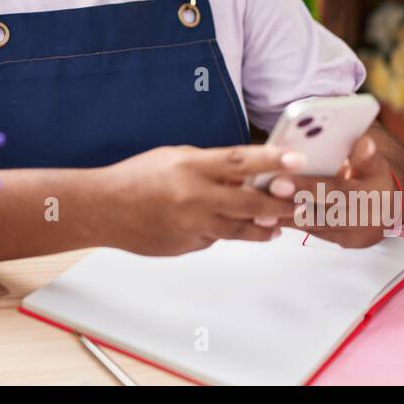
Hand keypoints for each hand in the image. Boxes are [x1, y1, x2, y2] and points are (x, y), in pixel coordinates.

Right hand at [98, 143, 296, 255]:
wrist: (103, 209)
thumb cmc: (137, 177)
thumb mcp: (175, 157)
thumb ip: (210, 165)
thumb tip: (245, 173)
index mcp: (191, 167)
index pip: (240, 161)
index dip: (272, 160)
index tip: (298, 159)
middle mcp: (194, 196)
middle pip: (250, 203)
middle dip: (280, 205)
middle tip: (300, 204)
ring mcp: (191, 225)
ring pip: (239, 230)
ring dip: (262, 228)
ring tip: (276, 226)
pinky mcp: (186, 246)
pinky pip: (214, 240)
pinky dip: (221, 233)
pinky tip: (218, 226)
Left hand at [261, 134, 399, 248]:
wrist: (387, 208)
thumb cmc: (372, 178)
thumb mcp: (374, 164)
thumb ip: (365, 156)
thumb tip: (363, 143)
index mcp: (374, 193)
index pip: (339, 190)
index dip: (310, 185)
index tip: (284, 177)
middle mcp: (365, 217)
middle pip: (324, 209)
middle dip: (295, 198)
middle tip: (270, 187)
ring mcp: (354, 232)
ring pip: (315, 224)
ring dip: (286, 213)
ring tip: (261, 202)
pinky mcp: (343, 241)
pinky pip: (313, 232)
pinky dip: (290, 223)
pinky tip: (268, 214)